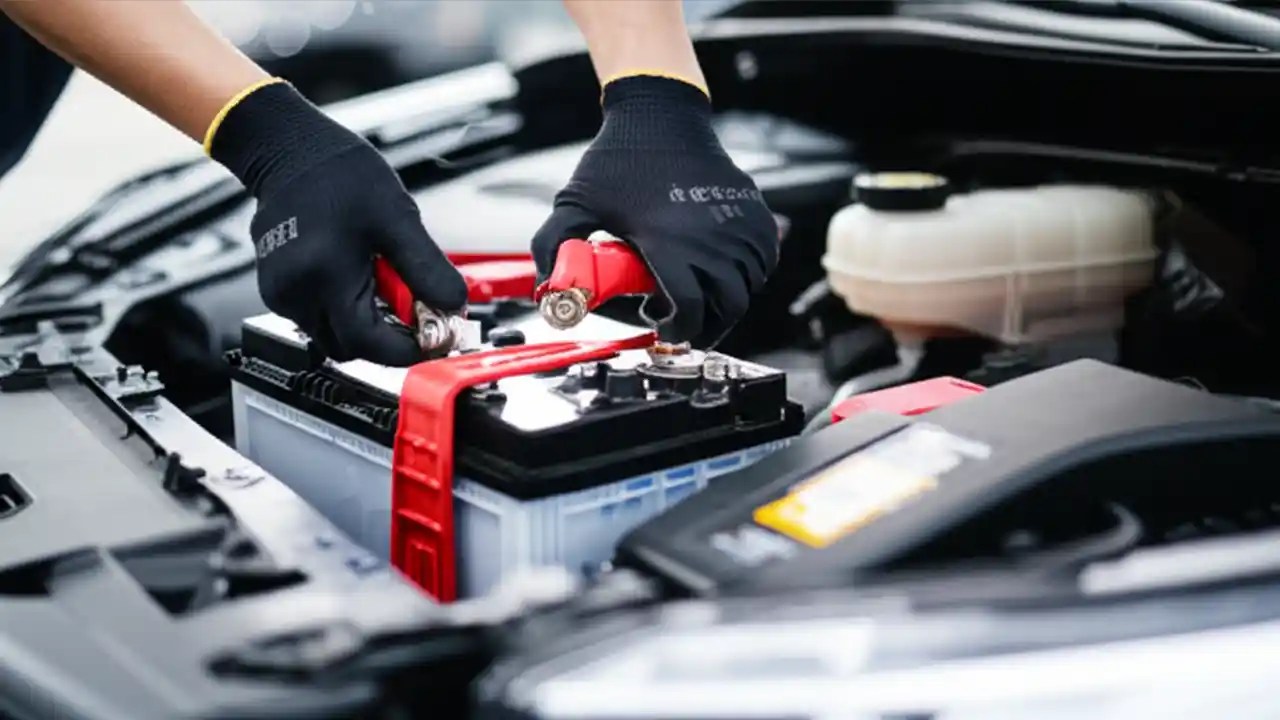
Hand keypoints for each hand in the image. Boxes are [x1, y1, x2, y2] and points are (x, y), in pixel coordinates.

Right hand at [210, 81, 465, 364]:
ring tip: (380, 278)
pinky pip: (317, 317)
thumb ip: (427, 270)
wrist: (292, 149)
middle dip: (387, 335)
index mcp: (325, 277)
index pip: (372, 345)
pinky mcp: (277, 287)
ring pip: (333, 335)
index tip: (432, 334)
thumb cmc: (341, 175)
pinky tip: (358, 274)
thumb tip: (454, 307)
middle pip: (352, 347)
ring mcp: (281, 292)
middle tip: (411, 303)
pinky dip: (344, 308)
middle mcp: (295, 293)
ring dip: (365, 322)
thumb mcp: (399, 219)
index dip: (407, 347)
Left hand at [530, 76, 778, 347]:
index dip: (676, 330)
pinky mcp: (755, 214)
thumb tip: (546, 290)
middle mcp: (712, 239)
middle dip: (705, 327)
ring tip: (700, 295)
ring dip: (727, 302)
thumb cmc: (620, 158)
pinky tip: (723, 270)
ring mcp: (738, 227)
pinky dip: (751, 274)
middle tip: (684, 326)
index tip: (661, 328)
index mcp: (670, 245)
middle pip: (726, 309)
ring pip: (749, 288)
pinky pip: (764, 259)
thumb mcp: (576, 203)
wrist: (661, 116)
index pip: (688, 311)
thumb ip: (553, 245)